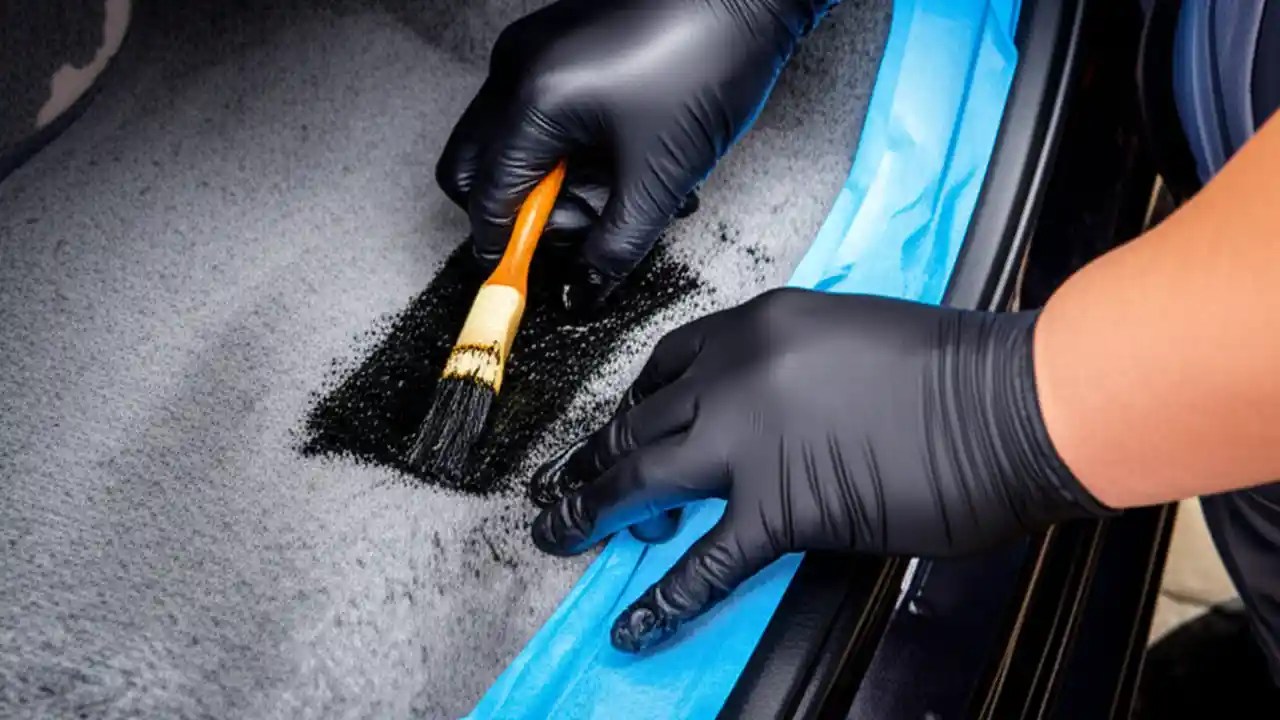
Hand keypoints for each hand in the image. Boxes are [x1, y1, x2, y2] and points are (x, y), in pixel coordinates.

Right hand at [437, 0, 834, 310]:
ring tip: (627, 187)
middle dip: (525, 212)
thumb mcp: (662, 178)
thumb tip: (584, 290)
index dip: (507, 248)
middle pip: (476, 169)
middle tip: (586, 225)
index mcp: (534, 100)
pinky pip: (536, 114)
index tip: (526, 280)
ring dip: (560, 182)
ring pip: (511, 144)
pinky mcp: (556, 45)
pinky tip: (625, 157)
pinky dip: (570, 150)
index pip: (488, 197)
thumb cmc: (711, 60)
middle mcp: (518, 68)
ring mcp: (533, 51)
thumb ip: (614, 247)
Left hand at [529, 289, 1112, 651]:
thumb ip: (795, 366)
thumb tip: (767, 412)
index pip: (669, 360)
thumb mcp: (853, 336)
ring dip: (592, 509)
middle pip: (641, 418)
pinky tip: (634, 626)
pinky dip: (664, 599)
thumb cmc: (955, 367)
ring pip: (644, 476)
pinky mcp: (781, 507)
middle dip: (594, 455)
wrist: (1010, 402)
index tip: (620, 424)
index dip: (634, 400)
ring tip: (558, 533)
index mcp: (760, 322)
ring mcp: (752, 440)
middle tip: (563, 483)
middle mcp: (740, 371)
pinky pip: (706, 560)